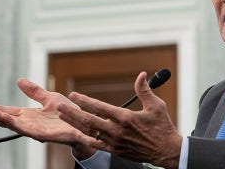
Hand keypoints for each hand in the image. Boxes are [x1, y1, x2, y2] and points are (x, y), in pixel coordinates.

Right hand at [0, 79, 96, 157]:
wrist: (84, 126)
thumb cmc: (68, 114)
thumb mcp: (49, 98)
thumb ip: (35, 91)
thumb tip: (19, 80)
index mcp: (30, 115)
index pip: (8, 111)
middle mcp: (29, 123)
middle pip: (6, 119)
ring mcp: (35, 130)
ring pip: (12, 125)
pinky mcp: (43, 135)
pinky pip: (26, 130)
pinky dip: (15, 124)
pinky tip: (4, 118)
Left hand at [58, 71, 181, 168]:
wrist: (165, 151)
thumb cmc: (162, 126)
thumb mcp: (156, 105)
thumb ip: (144, 90)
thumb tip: (142, 74)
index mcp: (126, 117)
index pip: (100, 107)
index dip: (85, 101)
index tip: (74, 95)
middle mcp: (117, 130)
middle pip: (89, 120)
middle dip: (73, 112)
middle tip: (60, 106)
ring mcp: (114, 142)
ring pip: (90, 132)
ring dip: (75, 124)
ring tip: (63, 117)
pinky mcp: (115, 150)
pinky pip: (96, 144)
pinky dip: (85, 138)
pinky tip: (76, 133)